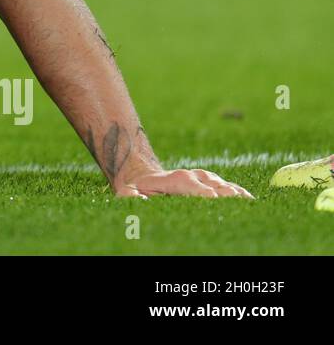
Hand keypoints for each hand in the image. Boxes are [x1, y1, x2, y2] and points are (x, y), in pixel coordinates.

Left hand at [115, 168, 253, 199]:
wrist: (145, 176)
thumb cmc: (136, 188)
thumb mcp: (127, 191)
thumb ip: (130, 195)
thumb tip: (139, 198)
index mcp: (174, 178)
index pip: (190, 184)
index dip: (201, 192)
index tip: (212, 199)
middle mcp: (194, 176)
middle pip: (212, 185)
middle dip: (223, 194)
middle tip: (237, 202)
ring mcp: (206, 179)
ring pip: (224, 185)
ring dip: (236, 194)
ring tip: (249, 202)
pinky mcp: (214, 183)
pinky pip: (230, 188)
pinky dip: (240, 194)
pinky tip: (251, 202)